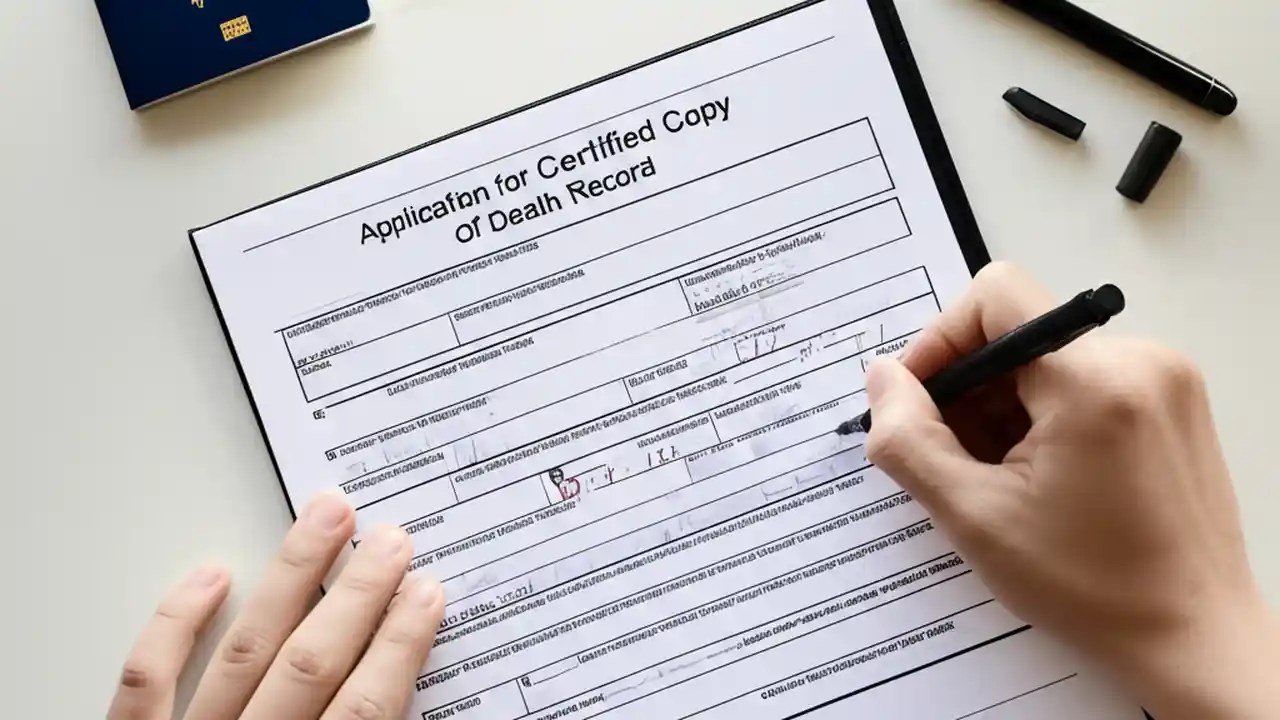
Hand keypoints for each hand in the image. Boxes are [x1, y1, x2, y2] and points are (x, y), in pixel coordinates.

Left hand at [108, 494, 443, 719]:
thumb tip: (407, 685)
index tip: (425, 594)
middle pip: (311, 663)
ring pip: (244, 650)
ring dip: (292, 578)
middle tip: (390, 540)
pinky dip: (177, 624)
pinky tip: (211, 577)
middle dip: (359, 594)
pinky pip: (148, 678)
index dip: (400, 644)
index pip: (366, 708)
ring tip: (324, 521)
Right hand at [864, 263, 1277, 719]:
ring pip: (1048, 357)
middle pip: (1018, 329)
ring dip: (1003, 404)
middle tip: (950, 456)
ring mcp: (1165, 380)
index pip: (995, 295)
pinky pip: (1085, 378)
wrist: (1193, 639)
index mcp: (1096, 380)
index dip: (939, 340)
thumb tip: (881, 379)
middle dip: (968, 385)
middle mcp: (1142, 361)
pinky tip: (1034, 475)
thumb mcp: (974, 516)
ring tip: (997, 476)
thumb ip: (909, 440)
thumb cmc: (1094, 588)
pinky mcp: (1173, 402)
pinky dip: (1043, 413)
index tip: (917, 401)